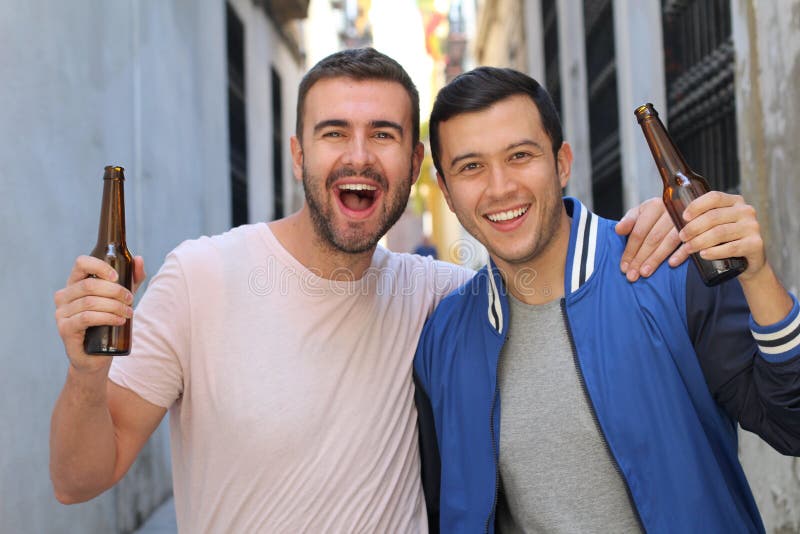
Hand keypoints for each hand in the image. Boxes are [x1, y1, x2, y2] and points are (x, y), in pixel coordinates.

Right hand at [54, 255, 145, 373]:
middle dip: (115, 291)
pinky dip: (107, 317)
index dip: (100, 266)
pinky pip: (87, 317)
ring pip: (90, 302)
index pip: (81, 263)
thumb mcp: (122, 298)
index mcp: (75, 284)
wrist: (96, 357)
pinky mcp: (65, 328)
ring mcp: (61, 313)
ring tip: (129, 313)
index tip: (117, 277)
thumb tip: (139, 259)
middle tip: (130, 300)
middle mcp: (64, 296)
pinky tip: (119, 320)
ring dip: (114, 306)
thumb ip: (131, 279)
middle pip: (89, 284)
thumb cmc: (107, 323)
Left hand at [615, 197, 688, 280]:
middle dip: (641, 258)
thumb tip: (618, 229)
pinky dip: (680, 254)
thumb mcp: (640, 212)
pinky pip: (689, 243)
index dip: (630, 250)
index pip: (639, 231)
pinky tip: (671, 264)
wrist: (680, 206)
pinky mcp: (697, 229)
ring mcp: (686, 220)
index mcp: (655, 206)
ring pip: (669, 242)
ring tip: (645, 273)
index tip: (624, 266)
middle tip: (632, 275)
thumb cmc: (655, 213)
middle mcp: (671, 211)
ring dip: (656, 259)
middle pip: (653, 238)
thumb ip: (629, 221)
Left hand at [680, 192, 764, 279]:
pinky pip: (731, 247)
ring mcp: (752, 227)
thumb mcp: (715, 225)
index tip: (683, 217)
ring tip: (688, 248)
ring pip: (720, 232)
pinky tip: (703, 255)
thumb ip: (702, 217)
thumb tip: (671, 215)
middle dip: (693, 228)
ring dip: (700, 241)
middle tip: (681, 237)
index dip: (696, 206)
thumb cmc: (725, 241)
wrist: (748, 263)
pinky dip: (714, 252)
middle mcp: (746, 211)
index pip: (714, 197)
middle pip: (713, 216)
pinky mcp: (756, 244)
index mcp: (734, 201)